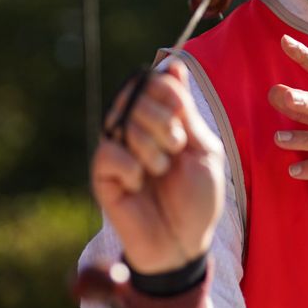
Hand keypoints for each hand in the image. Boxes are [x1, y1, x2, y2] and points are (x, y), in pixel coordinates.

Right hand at [92, 58, 225, 274]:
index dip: (165, 90)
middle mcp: (137, 129)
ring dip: (150, 145)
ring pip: (122, 121)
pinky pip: (108, 152)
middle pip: (135, 94)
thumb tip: (173, 63)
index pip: (152, 81)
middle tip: (176, 147)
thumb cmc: (199, 199)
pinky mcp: (103, 175)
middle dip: (162, 119)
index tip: (181, 112)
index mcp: (162, 119)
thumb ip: (186, 111)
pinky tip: (139, 183)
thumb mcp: (203, 150)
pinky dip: (130, 166)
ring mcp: (118, 150)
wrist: (184, 243)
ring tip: (162, 169)